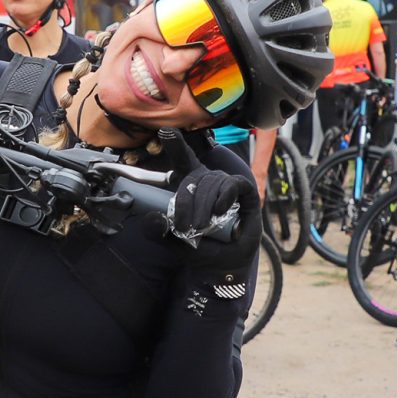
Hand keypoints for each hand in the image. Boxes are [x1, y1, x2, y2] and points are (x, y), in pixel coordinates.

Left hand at [165, 135, 261, 270]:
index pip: (183, 161)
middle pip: (194, 176)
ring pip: (211, 181)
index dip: (176, 145)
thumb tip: (152, 218)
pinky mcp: (244, 193)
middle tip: (183, 226)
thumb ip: (158, 231)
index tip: (166, 131)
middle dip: (185, 200)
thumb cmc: (200, 249)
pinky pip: (234, 184)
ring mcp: (226, 186)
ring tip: (201, 225)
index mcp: (190, 186)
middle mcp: (208, 182)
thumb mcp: (174, 242)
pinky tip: (220, 209)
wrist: (224, 266)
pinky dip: (225, 195)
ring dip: (203, 204)